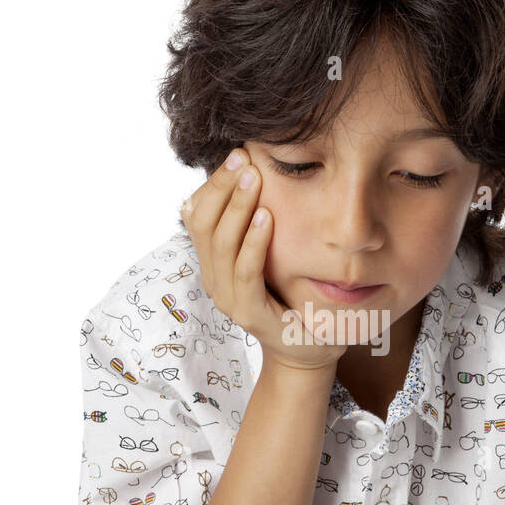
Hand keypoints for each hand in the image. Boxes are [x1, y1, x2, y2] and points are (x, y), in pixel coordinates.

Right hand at [181, 147, 347, 371]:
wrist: (307, 350)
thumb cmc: (291, 296)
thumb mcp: (269, 254)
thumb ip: (256, 224)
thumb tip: (256, 175)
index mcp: (213, 261)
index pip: (197, 214)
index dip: (213, 183)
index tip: (236, 154)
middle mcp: (213, 278)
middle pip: (203, 223)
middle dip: (222, 187)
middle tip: (242, 158)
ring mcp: (227, 298)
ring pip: (221, 245)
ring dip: (237, 208)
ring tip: (253, 179)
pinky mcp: (249, 314)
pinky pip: (245, 272)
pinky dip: (253, 243)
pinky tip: (267, 217)